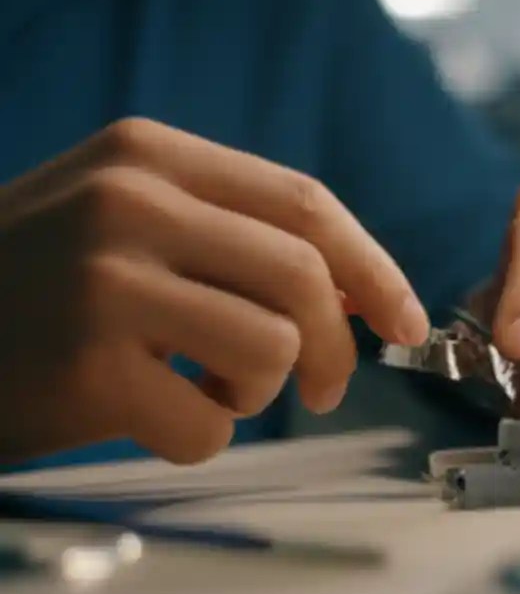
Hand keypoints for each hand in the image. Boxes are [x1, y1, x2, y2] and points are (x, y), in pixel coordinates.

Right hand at [0, 118, 427, 464]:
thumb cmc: (39, 288)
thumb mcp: (127, 221)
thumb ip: (232, 236)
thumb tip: (355, 290)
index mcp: (149, 156)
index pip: (305, 204)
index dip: (374, 267)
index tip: (406, 320)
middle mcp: (128, 202)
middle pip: (303, 275)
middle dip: (337, 345)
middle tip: (325, 386)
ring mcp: (104, 280)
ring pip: (271, 345)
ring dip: (260, 389)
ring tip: (208, 388)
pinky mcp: (85, 364)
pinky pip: (209, 423)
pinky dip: (202, 437)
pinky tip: (154, 416)